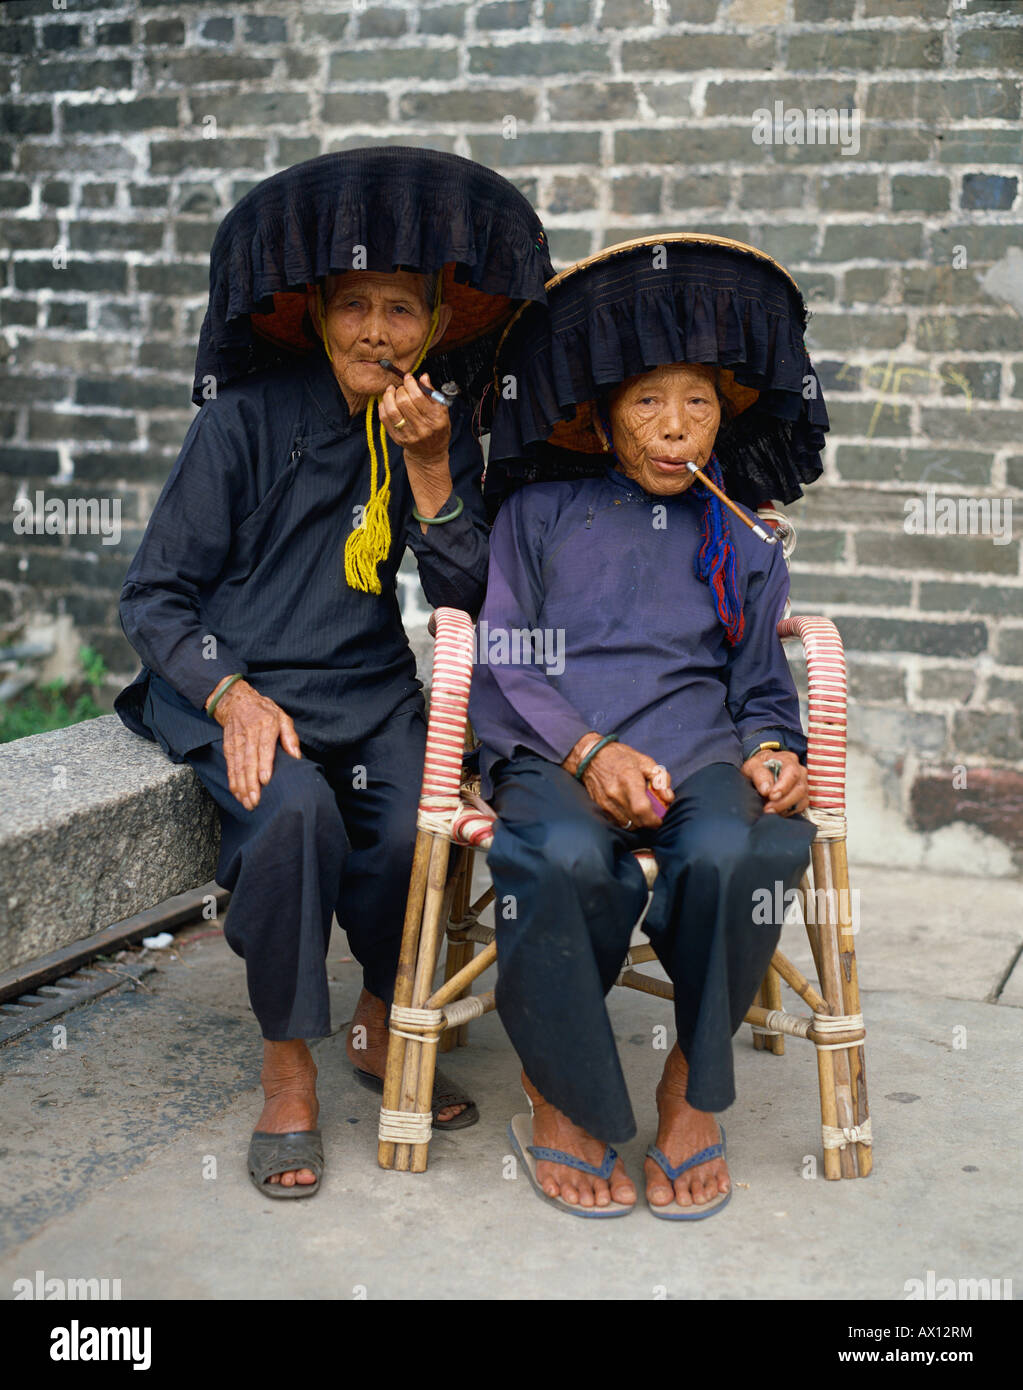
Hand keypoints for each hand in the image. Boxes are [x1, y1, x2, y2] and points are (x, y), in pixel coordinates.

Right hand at [206, 678, 300, 810]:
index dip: (264, 765)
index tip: (265, 781)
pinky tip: (237, 794)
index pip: (264, 747)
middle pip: (249, 761)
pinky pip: (230, 766)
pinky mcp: (228, 747)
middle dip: (251, 783)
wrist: (236, 701)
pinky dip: (233, 781)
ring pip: (238, 766)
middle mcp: (249, 734)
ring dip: (241, 786)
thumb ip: (290, 736)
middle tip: (255, 801)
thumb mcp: (282, 717)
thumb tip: (296, 756)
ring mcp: (236, 741)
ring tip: (247, 802)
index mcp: (266, 726)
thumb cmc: (264, 711)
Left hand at [378, 370, 450, 466]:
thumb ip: (432, 393)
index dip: (410, 384)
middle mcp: (422, 428)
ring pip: (392, 410)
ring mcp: (408, 434)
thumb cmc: (437, 428)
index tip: (408, 378)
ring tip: (391, 391)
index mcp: (435, 419)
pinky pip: (385, 419)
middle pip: (404, 402)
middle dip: (400, 389)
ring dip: (389, 396)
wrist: (430, 453)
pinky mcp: (397, 438)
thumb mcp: (442, 411)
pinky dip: (383, 406)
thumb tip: (423, 377)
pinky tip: (387, 401)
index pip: (418, 397)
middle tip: (402, 387)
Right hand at [563, 733, 674, 829]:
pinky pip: (616, 823)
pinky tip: (629, 810)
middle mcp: (615, 794)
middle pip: (636, 821)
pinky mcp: (599, 807)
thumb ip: (661, 780)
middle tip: (653, 813)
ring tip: (640, 811)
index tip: (659, 819)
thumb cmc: (621, 757)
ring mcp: (605, 802)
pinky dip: (626, 820)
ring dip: (637, 822)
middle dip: (648, 822)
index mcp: (629, 780)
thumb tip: (668, 798)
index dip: (653, 819)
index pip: (642, 809)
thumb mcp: (646, 762)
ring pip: (627, 825)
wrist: (591, 757)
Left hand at [740, 748, 808, 815]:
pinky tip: (776, 811)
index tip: (771, 796)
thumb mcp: (753, 765)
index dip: (784, 786)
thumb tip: (766, 789)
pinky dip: (788, 811)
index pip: (792, 772)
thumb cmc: (759, 766)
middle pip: (800, 788)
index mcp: (788, 760)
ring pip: (802, 799)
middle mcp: (800, 771)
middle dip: (783, 802)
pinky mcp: (802, 797)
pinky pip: (800, 807)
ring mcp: (802, 784)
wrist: (763, 769)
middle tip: (768, 808)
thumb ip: (759, 774)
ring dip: (785, 808)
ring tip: (769, 810)